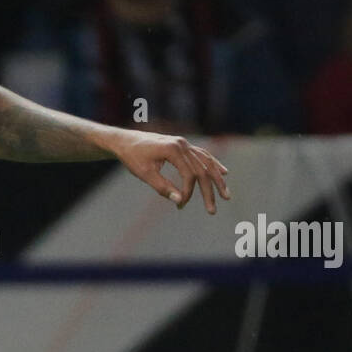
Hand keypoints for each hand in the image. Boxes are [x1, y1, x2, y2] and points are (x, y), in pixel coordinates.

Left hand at [110, 129, 229, 213]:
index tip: (180, 205)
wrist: (125, 141)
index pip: (189, 174)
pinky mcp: (183, 145)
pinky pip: (203, 155)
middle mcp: (182, 144)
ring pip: (206, 162)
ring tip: (226, 195)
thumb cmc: (132, 157)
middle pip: (202, 170)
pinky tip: (223, 173)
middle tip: (212, 211)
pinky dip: (213, 165)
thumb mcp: (144, 174)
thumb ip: (162, 187)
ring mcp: (184, 143)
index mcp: (173, 149)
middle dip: (209, 191)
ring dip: (217, 179)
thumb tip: (179, 201)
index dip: (188, 192)